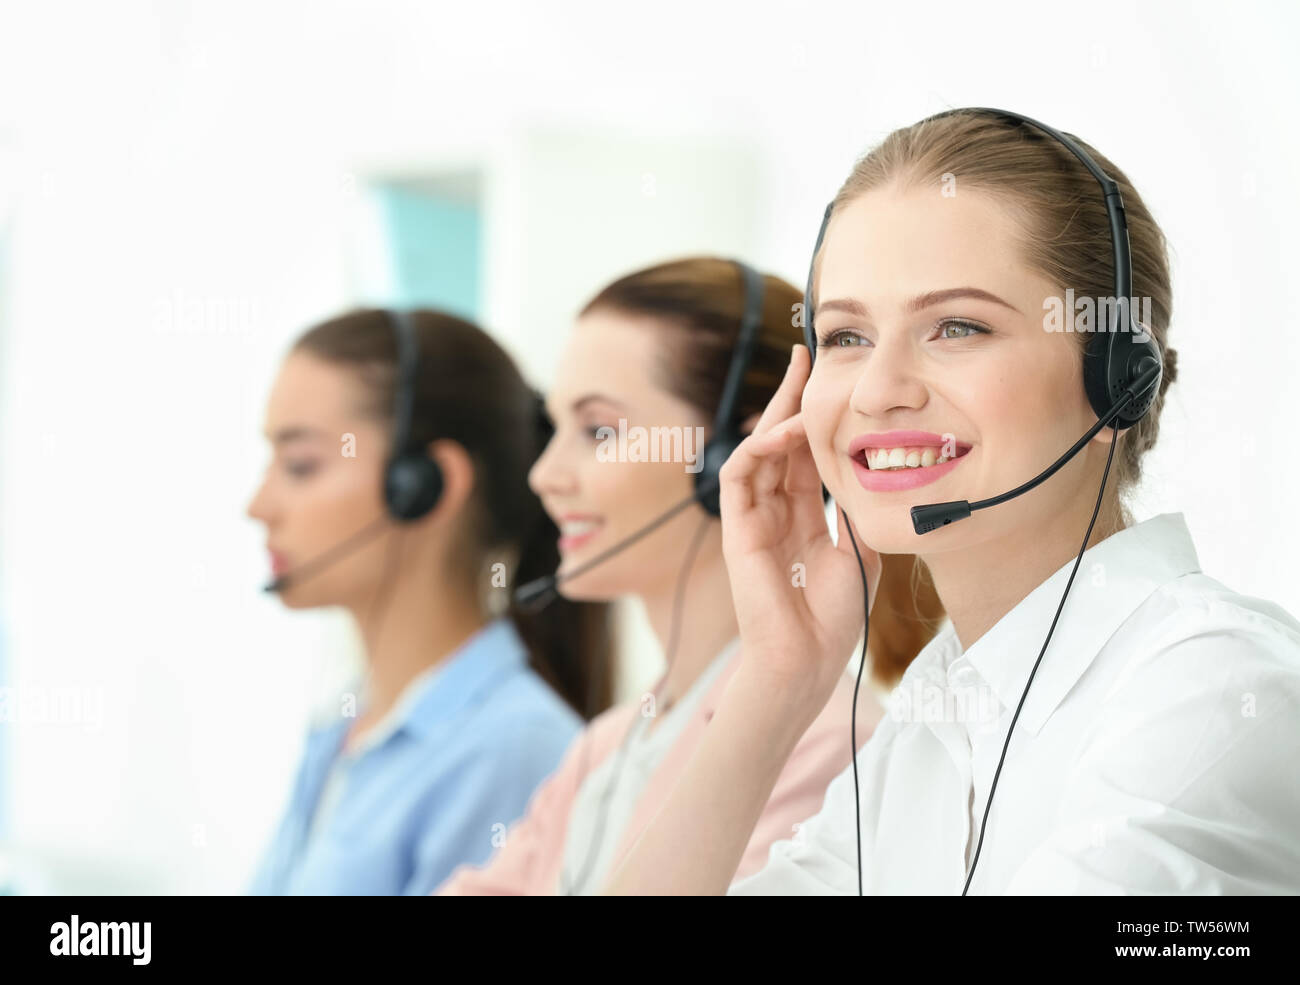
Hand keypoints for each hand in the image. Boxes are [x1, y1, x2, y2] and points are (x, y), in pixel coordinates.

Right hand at [718, 343, 882, 715]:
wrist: (809, 658)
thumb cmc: (833, 616)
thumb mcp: (860, 552)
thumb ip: (855, 511)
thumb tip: (871, 471)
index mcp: (803, 517)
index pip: (804, 455)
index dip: (813, 417)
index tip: (828, 379)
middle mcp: (775, 512)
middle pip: (779, 442)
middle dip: (791, 398)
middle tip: (805, 355)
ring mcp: (753, 518)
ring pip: (758, 450)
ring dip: (778, 416)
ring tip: (800, 388)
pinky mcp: (737, 528)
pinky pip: (739, 474)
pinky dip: (758, 446)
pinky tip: (782, 431)